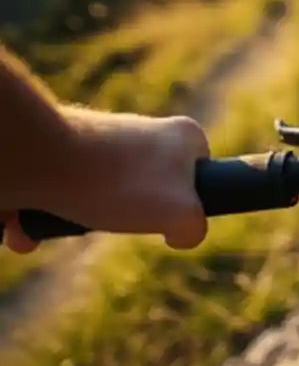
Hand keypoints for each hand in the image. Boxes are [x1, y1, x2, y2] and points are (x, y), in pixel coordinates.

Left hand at [2, 112, 208, 252]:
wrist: (39, 157)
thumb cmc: (118, 183)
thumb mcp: (183, 213)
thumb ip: (195, 227)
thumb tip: (180, 234)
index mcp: (182, 134)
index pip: (199, 175)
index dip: (186, 204)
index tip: (166, 216)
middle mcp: (145, 131)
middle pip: (148, 189)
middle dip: (129, 216)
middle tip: (118, 221)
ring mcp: (103, 140)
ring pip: (104, 195)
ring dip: (83, 221)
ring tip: (70, 222)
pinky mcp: (63, 152)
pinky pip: (63, 195)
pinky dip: (47, 219)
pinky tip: (33, 228)